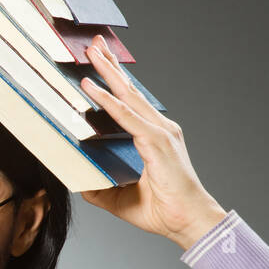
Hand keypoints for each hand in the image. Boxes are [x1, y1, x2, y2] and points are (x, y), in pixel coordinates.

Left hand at [78, 35, 226, 250]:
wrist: (189, 223)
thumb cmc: (164, 212)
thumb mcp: (121, 199)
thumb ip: (100, 189)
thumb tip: (79, 183)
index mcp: (155, 138)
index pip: (131, 103)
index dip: (115, 81)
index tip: (100, 62)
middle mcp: (160, 129)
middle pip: (130, 91)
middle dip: (111, 66)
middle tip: (94, 45)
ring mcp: (161, 133)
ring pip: (128, 96)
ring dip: (108, 74)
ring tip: (91, 55)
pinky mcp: (158, 143)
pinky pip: (128, 118)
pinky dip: (108, 103)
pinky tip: (92, 89)